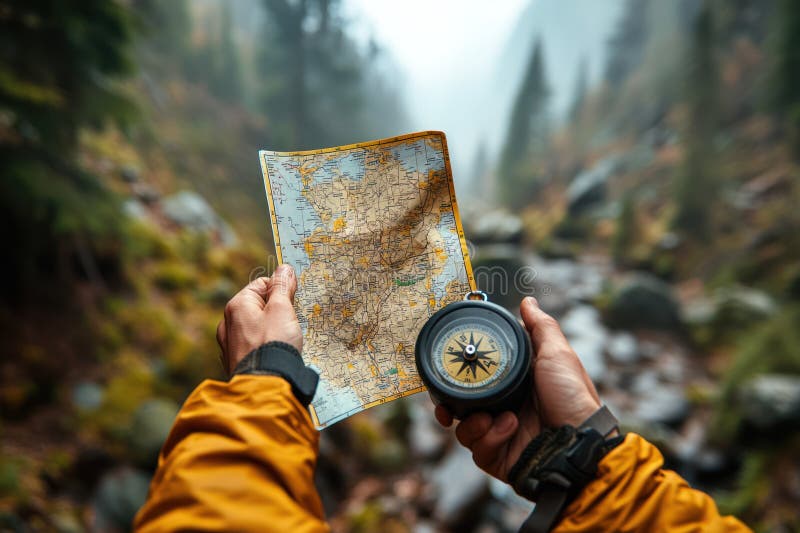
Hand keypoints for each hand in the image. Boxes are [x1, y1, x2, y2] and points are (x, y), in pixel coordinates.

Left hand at [216, 264, 302, 374]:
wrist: (266, 385)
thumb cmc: (273, 344)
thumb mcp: (282, 309)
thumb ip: (282, 287)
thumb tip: (284, 269)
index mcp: (237, 306)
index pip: (262, 285)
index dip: (281, 290)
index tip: (294, 301)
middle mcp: (228, 323)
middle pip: (258, 307)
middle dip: (277, 312)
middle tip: (291, 323)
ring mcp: (230, 345)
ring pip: (256, 328)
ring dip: (271, 331)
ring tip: (284, 342)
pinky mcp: (236, 363)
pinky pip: (253, 347)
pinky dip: (265, 348)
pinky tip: (275, 355)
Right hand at [434, 296, 600, 481]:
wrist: (581, 441)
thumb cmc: (573, 396)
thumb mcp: (556, 354)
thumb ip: (540, 327)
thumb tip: (527, 301)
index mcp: (514, 387)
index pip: (476, 380)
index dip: (459, 377)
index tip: (448, 369)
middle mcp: (505, 410)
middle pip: (463, 407)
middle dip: (450, 406)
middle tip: (446, 405)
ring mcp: (501, 437)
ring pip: (465, 431)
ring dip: (474, 423)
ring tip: (494, 417)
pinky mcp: (500, 459)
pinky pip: (478, 450)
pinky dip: (488, 438)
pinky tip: (508, 429)